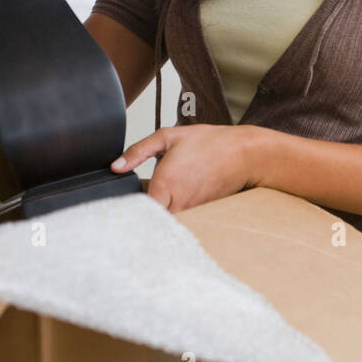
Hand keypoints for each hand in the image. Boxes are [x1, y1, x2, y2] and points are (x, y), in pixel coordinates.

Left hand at [109, 123, 261, 212]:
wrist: (244, 153)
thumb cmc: (210, 143)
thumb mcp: (168, 137)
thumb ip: (138, 151)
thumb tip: (116, 166)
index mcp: (165, 184)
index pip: (138, 211)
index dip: (127, 211)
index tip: (120, 207)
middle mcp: (178, 203)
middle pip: (151, 222)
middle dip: (142, 217)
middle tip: (131, 212)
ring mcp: (191, 212)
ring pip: (168, 224)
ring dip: (158, 219)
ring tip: (151, 210)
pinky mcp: (202, 215)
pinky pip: (184, 222)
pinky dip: (175, 219)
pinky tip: (172, 207)